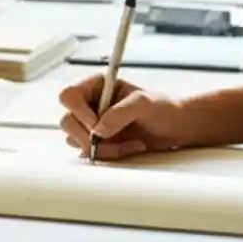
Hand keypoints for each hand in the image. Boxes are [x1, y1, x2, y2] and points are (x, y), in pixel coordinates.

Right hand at [58, 74, 188, 160]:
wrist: (175, 128)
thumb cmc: (163, 108)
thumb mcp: (144, 103)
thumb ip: (120, 113)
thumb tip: (98, 130)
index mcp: (96, 86)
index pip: (69, 96)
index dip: (78, 112)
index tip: (95, 124)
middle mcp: (90, 104)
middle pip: (67, 121)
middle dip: (87, 136)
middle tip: (106, 142)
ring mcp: (92, 125)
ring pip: (76, 140)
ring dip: (102, 148)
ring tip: (128, 144)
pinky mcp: (98, 142)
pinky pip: (89, 153)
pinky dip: (108, 155)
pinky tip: (127, 148)